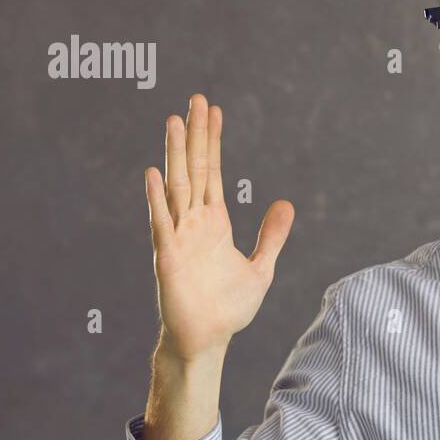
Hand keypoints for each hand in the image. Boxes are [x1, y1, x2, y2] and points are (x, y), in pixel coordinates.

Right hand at [144, 93, 294, 361]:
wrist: (209, 340)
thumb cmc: (228, 308)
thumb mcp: (261, 267)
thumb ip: (271, 236)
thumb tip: (286, 204)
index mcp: (214, 223)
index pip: (213, 172)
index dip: (213, 141)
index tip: (213, 111)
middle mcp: (194, 224)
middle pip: (194, 169)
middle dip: (195, 135)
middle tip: (196, 99)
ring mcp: (179, 238)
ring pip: (177, 187)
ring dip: (175, 154)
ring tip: (174, 121)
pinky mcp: (168, 258)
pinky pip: (162, 224)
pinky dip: (157, 200)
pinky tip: (153, 174)